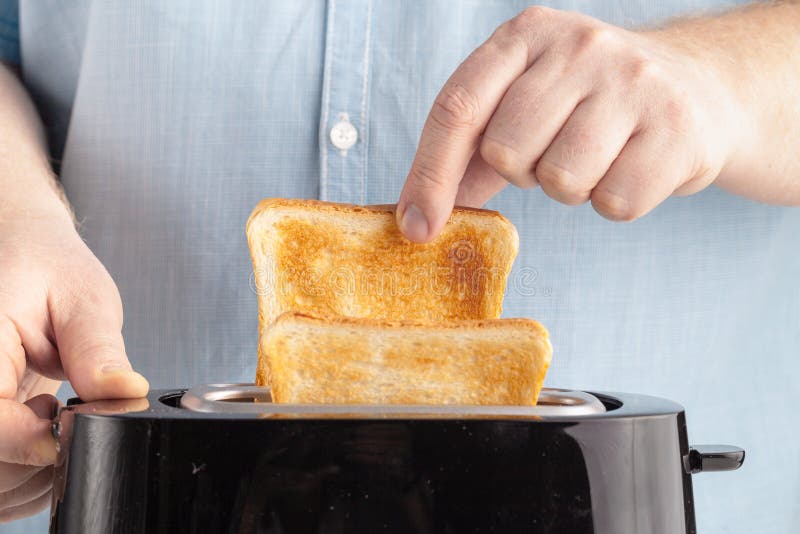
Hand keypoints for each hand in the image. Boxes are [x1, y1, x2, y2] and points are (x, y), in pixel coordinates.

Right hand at [0, 207, 147, 521]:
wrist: (16, 250)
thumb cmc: (45, 267)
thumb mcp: (83, 299)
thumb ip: (97, 351)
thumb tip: (125, 392)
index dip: (29, 440)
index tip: (66, 422)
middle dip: (36, 461)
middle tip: (68, 417)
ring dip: (30, 475)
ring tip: (55, 422)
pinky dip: (20, 476)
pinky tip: (41, 439)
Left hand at [397, 6, 742, 241]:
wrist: (700, 87)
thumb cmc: (591, 105)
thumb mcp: (527, 102)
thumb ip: (471, 150)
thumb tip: (418, 216)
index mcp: (527, 35)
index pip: (457, 108)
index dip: (430, 174)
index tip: (415, 227)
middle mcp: (580, 46)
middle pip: (506, 151)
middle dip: (524, 172)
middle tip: (558, 150)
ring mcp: (634, 81)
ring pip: (560, 181)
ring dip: (572, 188)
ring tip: (598, 156)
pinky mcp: (677, 127)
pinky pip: (614, 203)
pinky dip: (616, 201)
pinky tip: (633, 166)